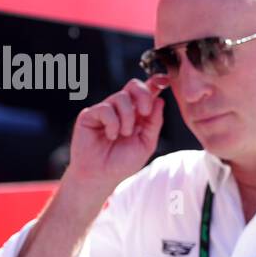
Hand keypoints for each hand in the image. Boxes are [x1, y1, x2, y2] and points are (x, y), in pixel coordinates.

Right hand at [68, 76, 168, 191]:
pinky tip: (111, 135)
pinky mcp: (90, 115)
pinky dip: (113, 123)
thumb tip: (160, 100)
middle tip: (144, 112)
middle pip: (134, 86)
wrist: (101, 176)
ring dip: (127, 118)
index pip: (147, 93)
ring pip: (121, 97)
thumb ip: (154, 123)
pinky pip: (105, 108)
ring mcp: (105, 110)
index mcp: (136, 114)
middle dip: (143, 95)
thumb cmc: (123, 162)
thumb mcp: (146, 143)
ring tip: (124, 134)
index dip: (155, 83)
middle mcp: (121, 109)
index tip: (165, 80)